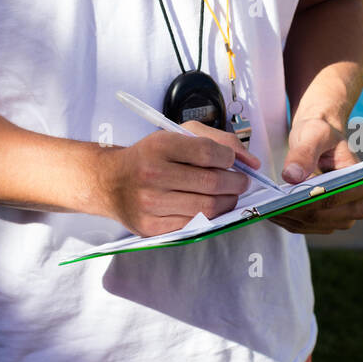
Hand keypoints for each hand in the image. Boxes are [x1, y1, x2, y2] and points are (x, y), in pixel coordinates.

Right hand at [97, 121, 260, 237]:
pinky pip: (194, 224)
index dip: (230, 157)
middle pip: (212, 182)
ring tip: (229, 193)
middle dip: (236, 182)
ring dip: (228, 201)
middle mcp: (152, 174)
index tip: (233, 160)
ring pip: (208, 207)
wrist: (111, 181)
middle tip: (241, 180)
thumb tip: (251, 161)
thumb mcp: (176, 135)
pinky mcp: (151, 227)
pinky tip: (211, 206)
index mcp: (159, 146)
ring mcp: (151, 203)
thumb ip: (217, 139)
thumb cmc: (149, 156)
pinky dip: (211, 216)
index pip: (207, 152)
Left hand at [269, 116, 362, 235]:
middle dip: (293, 210)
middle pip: (321, 215)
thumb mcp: (314, 135)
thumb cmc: (321, 135)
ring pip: (310, 224)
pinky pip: (303, 226)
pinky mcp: (325, 223)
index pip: (334, 197)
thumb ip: (304, 153)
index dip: (309, 199)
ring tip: (264, 206)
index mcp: (362, 182)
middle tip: (267, 203)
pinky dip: (285, 219)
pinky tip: (270, 209)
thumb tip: (292, 176)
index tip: (285, 196)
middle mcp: (357, 205)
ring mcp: (341, 218)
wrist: (318, 141)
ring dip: (287, 217)